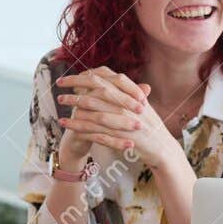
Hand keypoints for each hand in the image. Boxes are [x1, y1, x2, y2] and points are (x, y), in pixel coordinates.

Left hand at [56, 68, 182, 172]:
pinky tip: (66, 123)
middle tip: (59, 85)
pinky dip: (79, 126)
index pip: (107, 77)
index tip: (73, 75)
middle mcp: (129, 104)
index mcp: (133, 94)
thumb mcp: (140, 104)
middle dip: (76, 85)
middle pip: (98, 89)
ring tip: (60, 102)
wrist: (163, 148)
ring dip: (74, 104)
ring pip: (94, 109)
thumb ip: (124, 93)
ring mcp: (126, 120)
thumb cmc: (150, 126)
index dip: (87, 74)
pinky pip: (95, 130)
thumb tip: (107, 80)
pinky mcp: (121, 137)